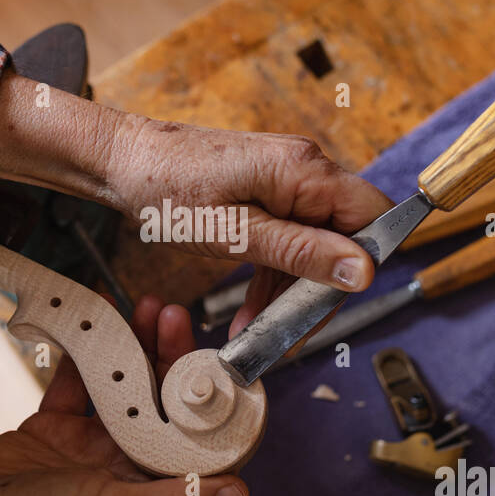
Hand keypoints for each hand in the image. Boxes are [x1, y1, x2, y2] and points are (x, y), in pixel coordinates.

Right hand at [0, 296, 247, 495]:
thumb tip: (240, 495)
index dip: (204, 398)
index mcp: (149, 488)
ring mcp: (89, 442)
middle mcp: (125, 464)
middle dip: (169, 356)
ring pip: (123, 383)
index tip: (211, 359)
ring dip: (133, 346)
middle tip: (171, 315)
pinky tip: (94, 319)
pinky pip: (77, 379)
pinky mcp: (54, 425)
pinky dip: (84, 351)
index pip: (193, 437)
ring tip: (144, 308)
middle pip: (160, 400)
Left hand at [105, 118, 393, 334]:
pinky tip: (248, 315)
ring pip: (315, 247)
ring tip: (255, 333)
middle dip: (318, 291)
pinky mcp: (268, 194)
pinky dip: (273, 279)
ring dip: (290, 294)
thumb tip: (363, 271)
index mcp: (303, 170)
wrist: (121, 161)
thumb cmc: (165, 188)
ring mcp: (286, 182)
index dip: (365, 262)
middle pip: (344, 238)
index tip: (332, 303)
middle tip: (287, 334)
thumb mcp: (232, 233)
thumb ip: (300, 251)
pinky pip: (288, 242)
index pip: (372, 216)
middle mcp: (304, 169)